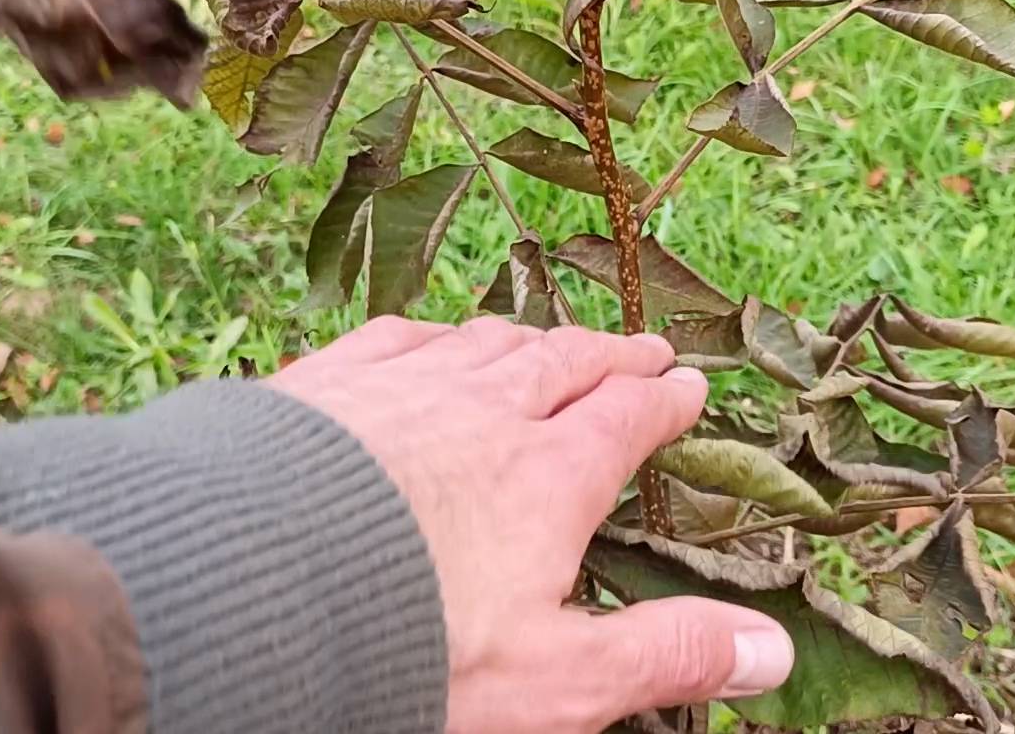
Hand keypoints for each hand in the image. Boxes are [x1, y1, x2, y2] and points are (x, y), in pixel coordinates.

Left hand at [270, 317, 793, 732]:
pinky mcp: (322, 384)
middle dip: (610, 357)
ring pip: (482, 343)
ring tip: (547, 338)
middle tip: (643, 349)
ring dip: (526, 338)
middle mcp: (482, 411)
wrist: (245, 593)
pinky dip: (429, 333)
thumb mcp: (554, 680)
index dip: (662, 402)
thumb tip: (769, 649)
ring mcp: (398, 387)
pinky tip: (424, 338)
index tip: (688, 385)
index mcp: (547, 477)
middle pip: (563, 365)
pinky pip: (394, 337)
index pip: (624, 421)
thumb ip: (664, 655)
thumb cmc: (404, 645)